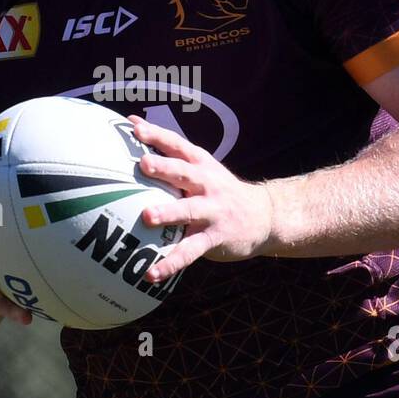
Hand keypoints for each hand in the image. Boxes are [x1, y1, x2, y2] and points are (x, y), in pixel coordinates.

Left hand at [129, 115, 273, 282]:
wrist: (265, 217)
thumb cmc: (220, 190)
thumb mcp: (204, 167)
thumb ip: (173, 153)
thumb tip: (133, 124)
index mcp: (201, 165)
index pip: (177, 145)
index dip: (157, 135)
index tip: (135, 127)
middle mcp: (207, 185)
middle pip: (184, 173)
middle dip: (164, 168)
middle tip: (143, 164)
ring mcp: (212, 211)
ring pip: (188, 211)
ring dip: (169, 212)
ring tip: (147, 216)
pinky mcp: (214, 237)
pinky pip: (190, 251)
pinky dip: (171, 262)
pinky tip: (151, 273)